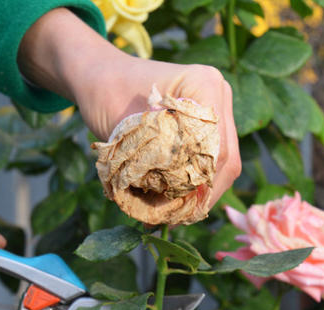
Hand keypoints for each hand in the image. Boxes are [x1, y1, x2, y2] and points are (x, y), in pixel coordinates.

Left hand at [19, 9, 240, 207]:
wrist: (98, 75)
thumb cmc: (105, 93)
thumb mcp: (127, 128)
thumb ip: (154, 158)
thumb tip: (175, 198)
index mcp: (204, 84)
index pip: (217, 147)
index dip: (201, 184)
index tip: (176, 210)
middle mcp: (218, 94)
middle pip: (226, 158)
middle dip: (202, 193)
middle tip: (175, 220)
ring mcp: (215, 108)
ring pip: (222, 164)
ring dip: (199, 191)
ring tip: (173, 215)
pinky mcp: (206, 123)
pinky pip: (209, 159)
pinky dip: (193, 182)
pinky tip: (173, 200)